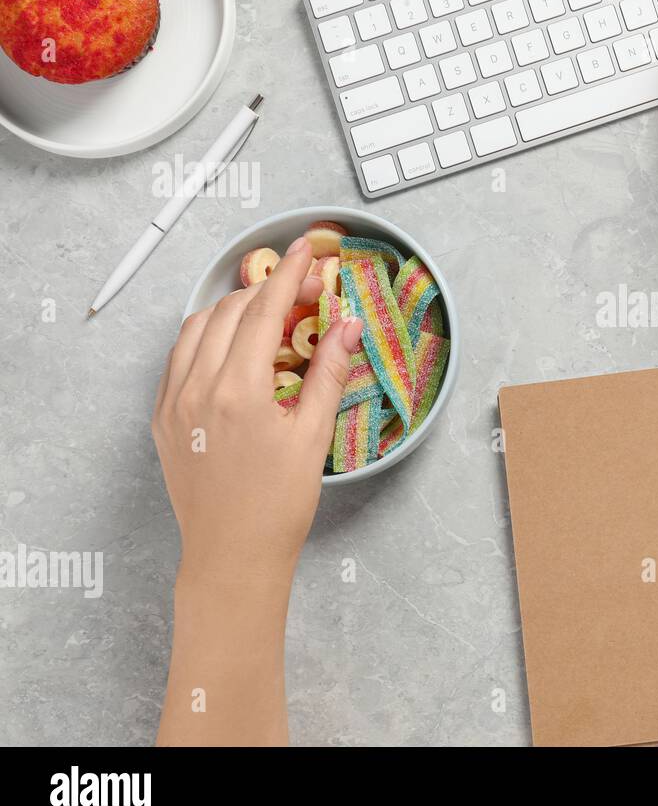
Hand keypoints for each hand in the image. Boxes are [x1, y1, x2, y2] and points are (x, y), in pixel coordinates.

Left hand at [151, 235, 363, 587]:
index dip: (288, 274)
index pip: (263, 311)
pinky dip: (203, 339)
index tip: (306, 249)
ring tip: (264, 312)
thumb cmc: (277, 505)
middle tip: (300, 287)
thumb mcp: (313, 436)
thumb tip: (347, 325)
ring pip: (195, 330)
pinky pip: (177, 360)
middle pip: (228, 312)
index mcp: (238, 390)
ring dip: (230, 310)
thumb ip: (329, 373)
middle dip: (265, 290)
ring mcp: (172, 403)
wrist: (232, 556)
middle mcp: (196, 388)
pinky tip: (227, 347)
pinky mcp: (161, 420)